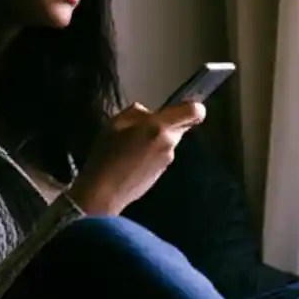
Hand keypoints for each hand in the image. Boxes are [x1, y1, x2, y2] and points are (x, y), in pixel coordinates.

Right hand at [68, 101, 205, 215]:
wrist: (104, 191)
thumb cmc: (106, 154)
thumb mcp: (114, 123)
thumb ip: (136, 112)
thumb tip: (148, 114)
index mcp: (160, 127)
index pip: (194, 112)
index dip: (193, 107)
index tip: (180, 108)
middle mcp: (170, 143)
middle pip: (180, 126)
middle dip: (166, 124)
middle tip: (143, 128)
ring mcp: (168, 160)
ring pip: (169, 141)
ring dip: (157, 140)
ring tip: (132, 146)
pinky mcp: (163, 173)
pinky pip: (162, 155)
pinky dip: (152, 154)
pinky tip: (132, 160)